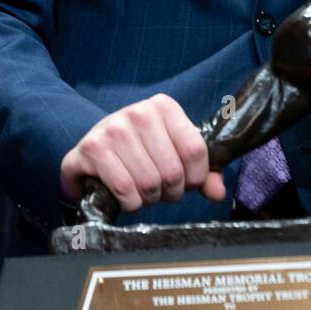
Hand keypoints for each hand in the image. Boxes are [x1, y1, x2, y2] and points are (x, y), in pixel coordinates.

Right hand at [60, 93, 225, 213]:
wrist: (93, 152)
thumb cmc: (139, 153)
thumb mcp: (173, 153)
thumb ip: (201, 172)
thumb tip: (218, 193)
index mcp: (164, 106)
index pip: (195, 150)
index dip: (196, 177)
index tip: (186, 182)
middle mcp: (138, 112)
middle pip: (172, 171)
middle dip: (169, 192)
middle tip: (160, 190)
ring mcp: (113, 128)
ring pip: (149, 183)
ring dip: (148, 199)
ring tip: (142, 191)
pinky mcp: (93, 149)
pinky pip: (125, 190)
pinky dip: (130, 203)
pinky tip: (125, 195)